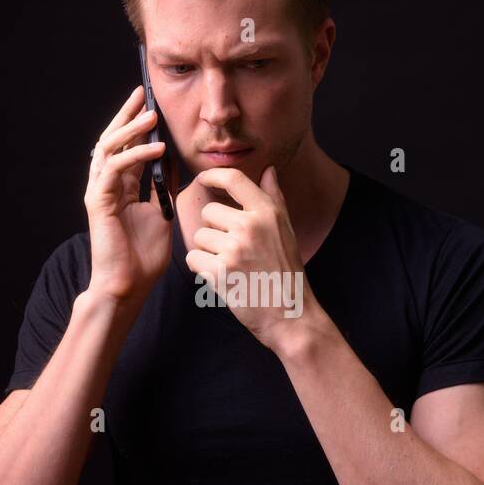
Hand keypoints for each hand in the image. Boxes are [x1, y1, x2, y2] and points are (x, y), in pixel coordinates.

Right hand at [83, 85, 178, 305]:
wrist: (129, 285)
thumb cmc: (143, 256)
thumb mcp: (162, 213)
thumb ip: (164, 188)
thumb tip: (173, 163)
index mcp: (119, 187)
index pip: (126, 146)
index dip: (136, 125)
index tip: (151, 104)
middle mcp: (106, 185)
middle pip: (112, 140)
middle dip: (127, 116)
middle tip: (142, 94)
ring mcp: (99, 192)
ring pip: (110, 148)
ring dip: (131, 130)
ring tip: (151, 116)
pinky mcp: (98, 202)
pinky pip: (116, 169)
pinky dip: (136, 156)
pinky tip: (157, 149)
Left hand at [185, 164, 317, 350]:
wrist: (290, 314)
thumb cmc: (286, 271)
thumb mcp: (286, 230)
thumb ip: (274, 198)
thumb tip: (268, 170)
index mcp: (267, 213)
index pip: (234, 179)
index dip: (212, 174)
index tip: (204, 178)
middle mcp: (250, 227)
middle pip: (208, 212)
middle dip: (213, 229)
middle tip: (233, 249)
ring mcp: (234, 249)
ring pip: (199, 237)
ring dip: (207, 251)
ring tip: (230, 265)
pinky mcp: (220, 272)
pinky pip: (193, 259)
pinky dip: (202, 268)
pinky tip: (222, 276)